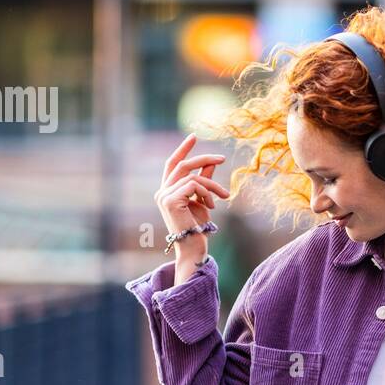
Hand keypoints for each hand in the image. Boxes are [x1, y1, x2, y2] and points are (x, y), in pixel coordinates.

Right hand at [155, 133, 229, 258]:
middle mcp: (161, 192)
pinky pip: (194, 185)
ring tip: (223, 196)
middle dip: (203, 158)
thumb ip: (203, 181)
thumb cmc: (198, 227)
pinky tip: (212, 206)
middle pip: (182, 165)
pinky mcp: (170, 200)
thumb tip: (211, 164)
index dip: (182, 149)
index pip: (172, 164)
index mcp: (167, 191)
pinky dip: (207, 192)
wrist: (194, 247)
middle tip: (221, 158)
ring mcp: (164, 196)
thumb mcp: (202, 199)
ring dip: (212, 185)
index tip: (194, 136)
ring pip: (192, 176)